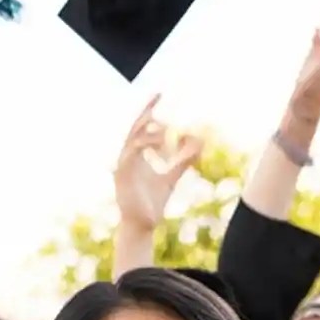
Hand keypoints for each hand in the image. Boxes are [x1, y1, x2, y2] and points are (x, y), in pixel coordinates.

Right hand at [113, 94, 202, 230]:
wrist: (143, 224)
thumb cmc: (153, 202)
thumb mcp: (172, 177)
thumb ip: (183, 162)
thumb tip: (197, 144)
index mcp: (136, 156)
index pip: (142, 128)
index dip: (149, 111)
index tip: (159, 95)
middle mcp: (127, 157)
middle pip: (135, 128)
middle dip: (146, 111)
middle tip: (158, 96)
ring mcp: (123, 165)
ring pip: (133, 138)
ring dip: (149, 130)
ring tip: (166, 128)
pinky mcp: (123, 174)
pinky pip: (132, 152)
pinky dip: (145, 144)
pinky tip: (161, 142)